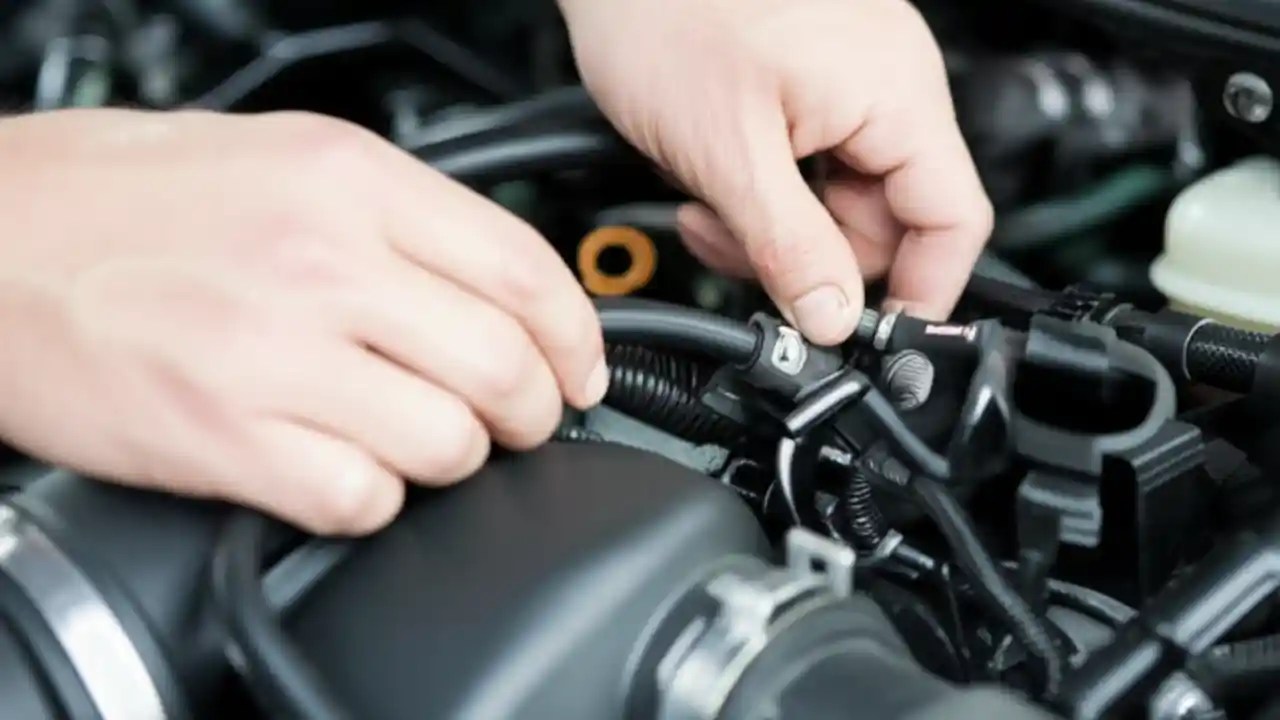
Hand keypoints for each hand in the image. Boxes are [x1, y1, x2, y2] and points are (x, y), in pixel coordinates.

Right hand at [0, 109, 606, 534]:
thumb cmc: (123, 198)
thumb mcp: (285, 158)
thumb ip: (400, 217)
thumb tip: (498, 282)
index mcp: (349, 180)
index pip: (525, 269)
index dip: (577, 337)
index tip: (582, 369)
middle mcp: (322, 261)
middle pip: (504, 366)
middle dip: (536, 413)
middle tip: (522, 421)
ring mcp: (273, 353)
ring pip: (448, 443)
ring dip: (457, 460)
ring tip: (429, 445)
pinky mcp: (223, 436)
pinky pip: (360, 498)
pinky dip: (375, 500)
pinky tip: (349, 471)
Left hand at [560, 0, 992, 342]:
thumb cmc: (663, 9)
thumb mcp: (727, 154)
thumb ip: (790, 246)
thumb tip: (835, 318)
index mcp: (897, 96)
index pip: (954, 221)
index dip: (920, 293)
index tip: (871, 340)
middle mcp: (887, 84)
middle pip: (885, 220)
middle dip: (810, 257)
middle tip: (739, 253)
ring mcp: (849, 79)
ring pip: (836, 198)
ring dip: (771, 225)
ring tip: (706, 201)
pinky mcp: (808, 78)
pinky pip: (807, 160)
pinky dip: (759, 186)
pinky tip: (710, 174)